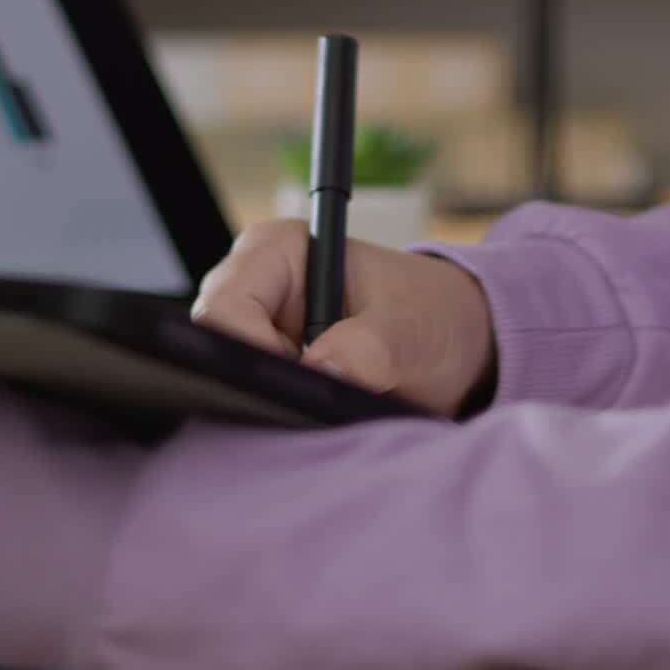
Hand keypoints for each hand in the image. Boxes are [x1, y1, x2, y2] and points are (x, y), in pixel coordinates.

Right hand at [190, 217, 496, 415]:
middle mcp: (256, 286)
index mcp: (279, 250)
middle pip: (214, 343)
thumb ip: (371, 347)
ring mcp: (257, 329)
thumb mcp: (413, 330)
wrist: (455, 344)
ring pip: (226, 376)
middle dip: (256, 378)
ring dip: (269, 400)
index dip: (251, 349)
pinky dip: (276, 412)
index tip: (297, 378)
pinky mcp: (267, 367)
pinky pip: (247, 397)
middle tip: (313, 400)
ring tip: (323, 408)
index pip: (226, 304)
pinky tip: (313, 418)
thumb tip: (322, 369)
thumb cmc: (432, 316)